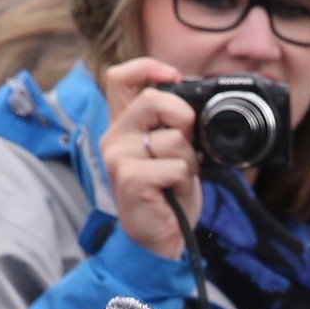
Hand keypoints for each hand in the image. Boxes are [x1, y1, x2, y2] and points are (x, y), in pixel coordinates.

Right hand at [100, 57, 201, 259]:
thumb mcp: (172, 153)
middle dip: (184, 119)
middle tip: (188, 144)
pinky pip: (175, 166)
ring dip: (189, 160)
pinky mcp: (130, 179)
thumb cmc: (168, 197)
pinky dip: (185, 180)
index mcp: (124, 127)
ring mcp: (118, 158)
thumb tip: (194, 104)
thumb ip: (173, 126)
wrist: (161, 240)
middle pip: (153, 100)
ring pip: (172, 139)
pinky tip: (172, 193)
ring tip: (178, 179)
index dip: (147, 67)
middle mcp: (114, 138)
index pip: (120, 78)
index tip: (174, 75)